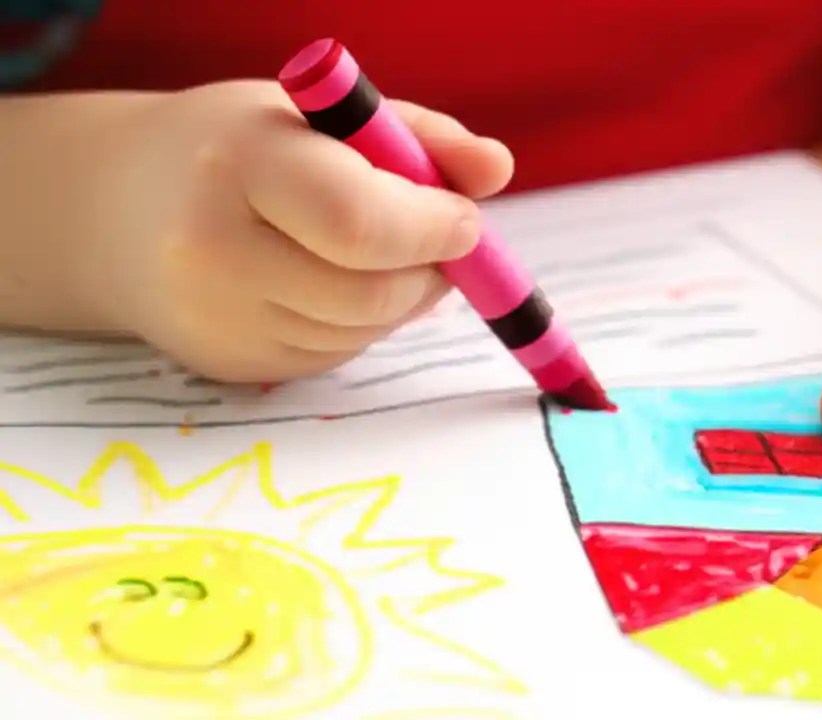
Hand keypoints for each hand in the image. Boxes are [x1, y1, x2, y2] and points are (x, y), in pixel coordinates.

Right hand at [84, 80, 511, 381]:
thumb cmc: (238, 149)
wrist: (113, 211)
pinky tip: (328, 283)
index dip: (430, 228)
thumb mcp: (318, 117)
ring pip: (359, 332)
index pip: (357, 220)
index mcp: (239, 164)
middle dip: (428, 273)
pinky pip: (333, 357)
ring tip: (377, 254)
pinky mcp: (227, 364)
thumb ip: (417, 137)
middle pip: (367, 292)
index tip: (465, 220)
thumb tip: (498, 169)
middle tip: (440, 244)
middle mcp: (213, 250)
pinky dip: (359, 325)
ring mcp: (214, 318)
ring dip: (399, 299)